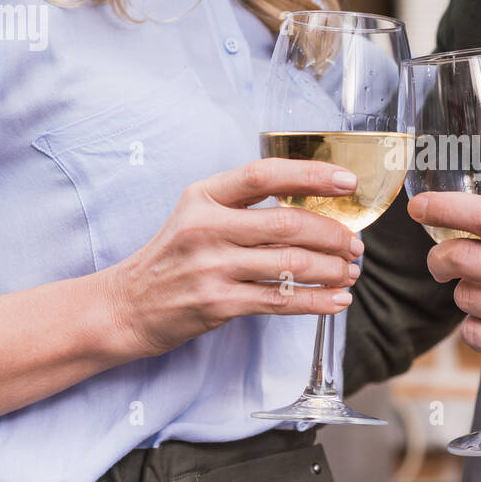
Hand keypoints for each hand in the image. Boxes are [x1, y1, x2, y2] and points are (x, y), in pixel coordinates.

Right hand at [102, 158, 363, 358]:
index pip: (263, 174)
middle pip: (288, 223)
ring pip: (291, 264)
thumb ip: (244, 208)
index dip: (310, 174)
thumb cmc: (172, 258)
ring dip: (332, 269)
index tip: (345, 181)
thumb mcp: (196, 216)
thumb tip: (312, 207)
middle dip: (333, 234)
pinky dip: (317, 301)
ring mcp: (211, 267)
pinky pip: (280, 300)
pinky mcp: (217, 304)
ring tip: (351, 272)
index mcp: (203, 196)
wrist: (125, 306)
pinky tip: (337, 300)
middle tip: (355, 244)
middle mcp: (206, 227)